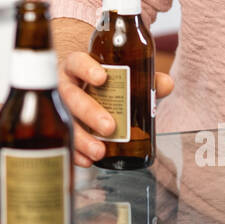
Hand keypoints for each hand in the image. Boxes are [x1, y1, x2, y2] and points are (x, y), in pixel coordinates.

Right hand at [58, 52, 172, 166]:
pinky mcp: (59, 127)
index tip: (102, 78)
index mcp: (77, 67)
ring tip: (99, 151)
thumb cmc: (101, 83)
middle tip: (109, 126)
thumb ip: (144, 79)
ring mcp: (59, 107)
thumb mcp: (120, 77)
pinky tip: (88, 161)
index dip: (86, 69)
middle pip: (70, 95)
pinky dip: (76, 153)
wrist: (82, 91)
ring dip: (82, 138)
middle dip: (89, 112)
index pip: (77, 62)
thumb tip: (166, 84)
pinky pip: (64, 140)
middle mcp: (65, 85)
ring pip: (65, 120)